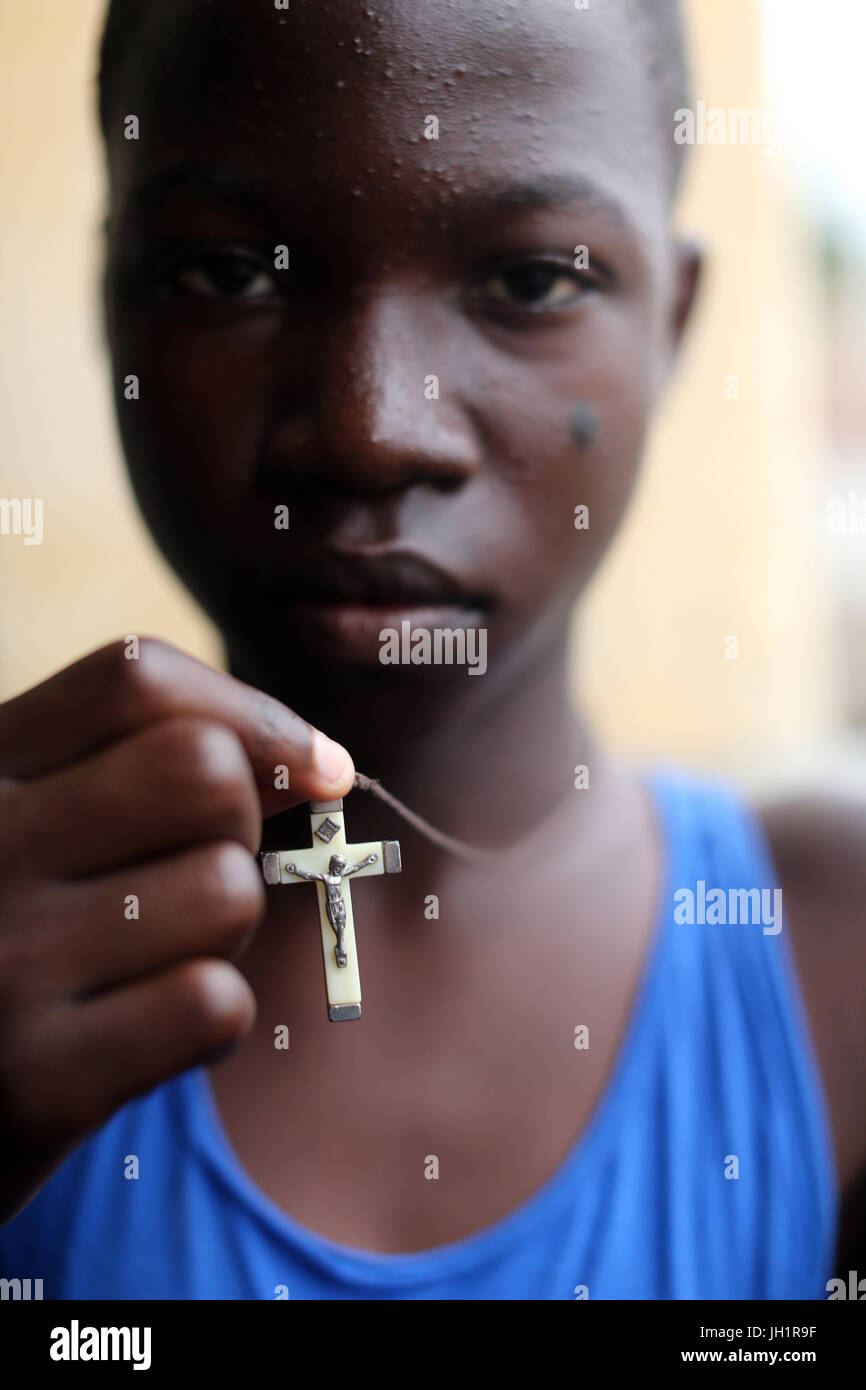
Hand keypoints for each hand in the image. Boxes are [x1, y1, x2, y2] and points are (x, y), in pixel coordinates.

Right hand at [0, 638, 353, 1226]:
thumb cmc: (0, 938)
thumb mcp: (21, 824)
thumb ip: (125, 769)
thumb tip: (322, 765)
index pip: (138, 680)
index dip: (255, 715)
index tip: (315, 769)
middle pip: (204, 772)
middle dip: (241, 826)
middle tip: (195, 877)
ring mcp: (3, 963)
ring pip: (227, 891)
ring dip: (224, 933)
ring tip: (151, 960)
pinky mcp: (34, 1082)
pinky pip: (213, 1003)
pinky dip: (211, 1020)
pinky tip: (144, 1032)